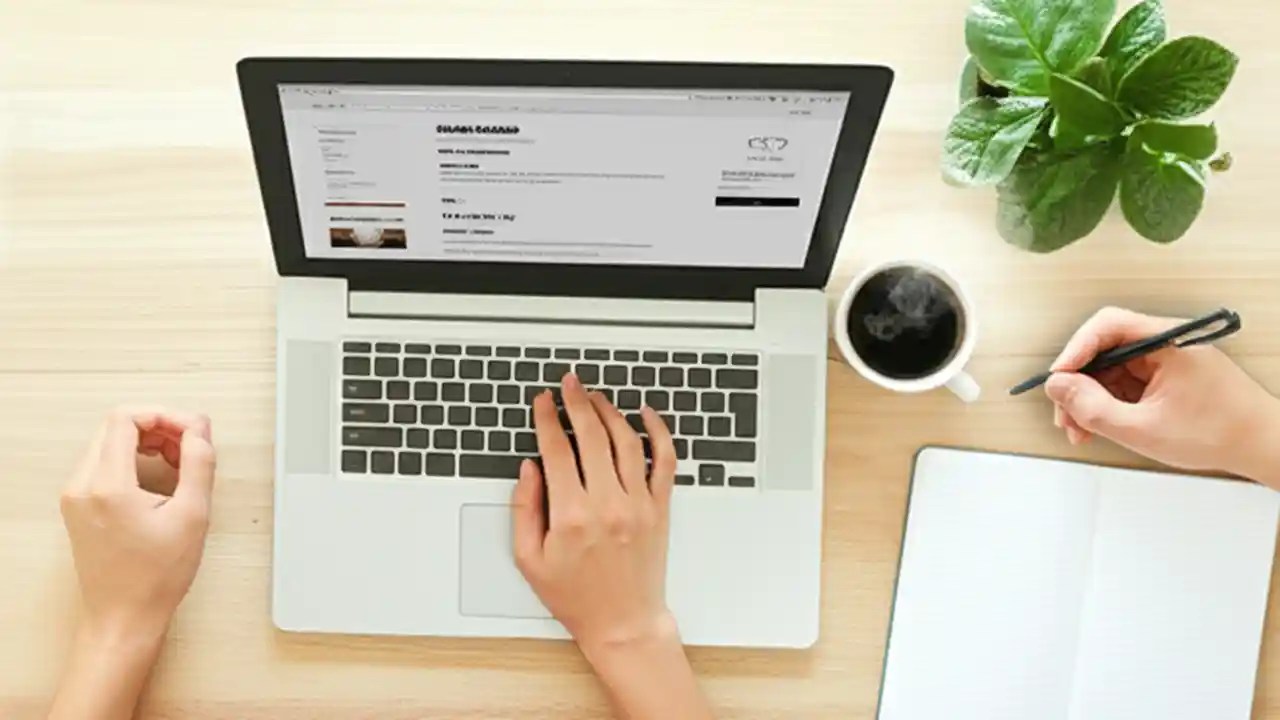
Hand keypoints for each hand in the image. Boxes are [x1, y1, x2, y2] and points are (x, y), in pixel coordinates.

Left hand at [60, 407, 216, 643]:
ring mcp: (75, 496)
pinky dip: (133, 458)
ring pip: (109, 442)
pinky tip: (160, 476)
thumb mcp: (193, 516)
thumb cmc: (156, 577)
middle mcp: (82, 486)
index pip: (126, 419)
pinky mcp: (78, 506)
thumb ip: (199, 463)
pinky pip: (103, 463)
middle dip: (159, 427)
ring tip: (180, 462)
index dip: (165, 416)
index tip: (192, 430)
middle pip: (116, 426)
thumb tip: (199, 431)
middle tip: (190, 446)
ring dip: (147, 442)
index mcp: (107, 486)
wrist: (124, 617)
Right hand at [511, 374, 711, 719]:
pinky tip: (646, 414)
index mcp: (571, 515)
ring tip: (595, 397)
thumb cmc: (576, 597)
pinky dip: (658, 432)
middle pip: (591, 435)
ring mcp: (638, 504)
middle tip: (569, 384)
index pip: (556, 449)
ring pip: (626, 441)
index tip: (542, 402)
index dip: (546, 418)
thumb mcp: (530, 560)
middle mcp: (607, 504)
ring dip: (609, 412)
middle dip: (576, 402)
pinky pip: (665, 460)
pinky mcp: (660, 509)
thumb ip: (524, 509)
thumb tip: (528, 469)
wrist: (623, 623)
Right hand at [1046, 307, 1279, 485]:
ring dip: (1091, 398)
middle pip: (1104, 350)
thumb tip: (1057, 386)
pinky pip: (1127, 382)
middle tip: (1064, 416)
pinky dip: (1110, 403)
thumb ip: (1092, 407)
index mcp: (1165, 341)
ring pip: (1112, 370)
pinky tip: (1100, 426)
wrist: (1263, 446)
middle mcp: (1165, 343)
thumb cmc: (1219, 434)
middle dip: (1078, 384)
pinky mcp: (1168, 376)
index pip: (1107, 326)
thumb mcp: (1142, 428)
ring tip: (1081, 431)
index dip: (1075, 351)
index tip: (1057, 380)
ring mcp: (1166, 360)